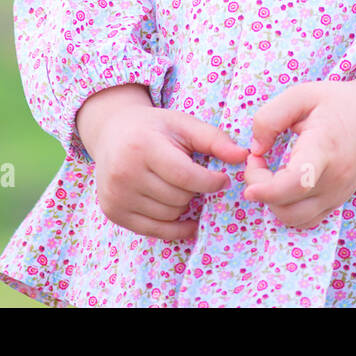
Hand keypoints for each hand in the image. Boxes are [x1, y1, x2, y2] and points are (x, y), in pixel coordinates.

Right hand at [86, 97, 247, 242]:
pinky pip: (154, 231)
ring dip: (183, 204)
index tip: (222, 178)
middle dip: (194, 190)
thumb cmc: (154, 127)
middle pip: (178, 197)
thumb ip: (214, 139)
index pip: (186, 176)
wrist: (112, 132)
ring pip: (169, 215)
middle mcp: (125, 173)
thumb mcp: (183, 124)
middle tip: (192, 176)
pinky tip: (185, 217)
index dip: (211, 181)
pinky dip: (175, 227)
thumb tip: (243, 156)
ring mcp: (117, 195)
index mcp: (143, 146)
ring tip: (178, 185)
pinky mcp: (114, 212)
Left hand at [241, 77, 355, 229]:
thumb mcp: (301, 95)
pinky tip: (284, 183)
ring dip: (273, 202)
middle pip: (290, 208)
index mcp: (324, 148)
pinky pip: (307, 220)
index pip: (297, 182)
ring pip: (296, 220)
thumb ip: (270, 117)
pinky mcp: (337, 203)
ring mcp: (338, 195)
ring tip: (270, 172)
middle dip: (262, 190)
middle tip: (257, 161)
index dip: (268, 189)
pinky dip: (288, 208)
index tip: (249, 177)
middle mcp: (334, 179)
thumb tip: (255, 150)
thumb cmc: (336, 103)